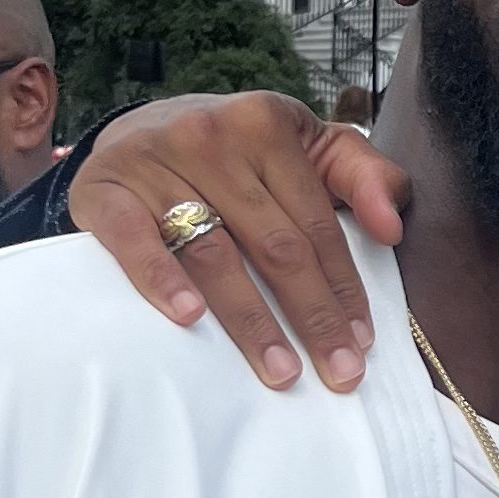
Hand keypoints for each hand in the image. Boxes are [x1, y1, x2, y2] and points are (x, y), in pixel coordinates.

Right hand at [68, 95, 408, 392]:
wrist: (136, 129)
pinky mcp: (105, 190)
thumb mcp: (305, 145)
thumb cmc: (235, 151)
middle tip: (339, 373)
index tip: (363, 342)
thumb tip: (392, 227)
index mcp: (267, 124)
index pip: (317, 224)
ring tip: (280, 370)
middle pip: (275, 245)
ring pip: (215, 253)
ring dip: (251, 320)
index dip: (344, 287)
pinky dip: (161, 278)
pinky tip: (189, 318)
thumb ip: (361, 175)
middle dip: (313, 316)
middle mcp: (211, 137)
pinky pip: (134, 240)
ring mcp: (154, 163)